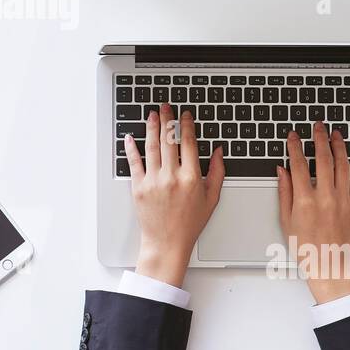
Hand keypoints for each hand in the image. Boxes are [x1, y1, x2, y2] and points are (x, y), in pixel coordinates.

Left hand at [123, 103, 224, 287]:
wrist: (167, 242)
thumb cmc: (189, 223)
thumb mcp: (211, 198)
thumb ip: (217, 172)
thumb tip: (218, 151)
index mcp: (192, 178)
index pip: (189, 143)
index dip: (187, 125)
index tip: (185, 115)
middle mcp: (172, 177)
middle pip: (169, 140)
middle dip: (167, 119)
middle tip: (165, 106)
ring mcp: (154, 181)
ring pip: (152, 146)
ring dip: (152, 127)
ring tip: (152, 114)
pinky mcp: (139, 187)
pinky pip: (134, 162)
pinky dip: (131, 148)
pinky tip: (131, 137)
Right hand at [277, 123, 349, 304]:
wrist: (330, 265)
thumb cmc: (307, 247)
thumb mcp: (286, 220)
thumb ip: (284, 192)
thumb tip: (282, 171)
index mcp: (305, 201)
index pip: (299, 165)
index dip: (295, 147)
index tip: (293, 137)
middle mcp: (326, 198)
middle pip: (323, 159)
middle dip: (319, 139)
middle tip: (318, 126)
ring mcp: (344, 201)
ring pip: (343, 166)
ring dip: (338, 147)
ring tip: (335, 134)